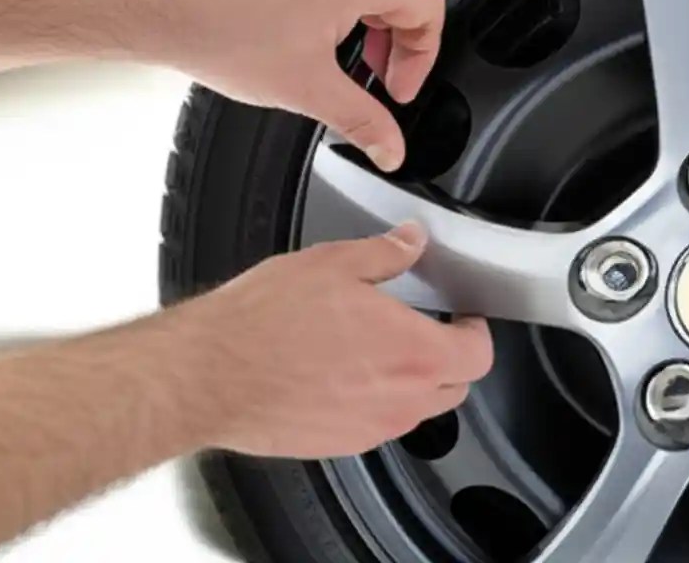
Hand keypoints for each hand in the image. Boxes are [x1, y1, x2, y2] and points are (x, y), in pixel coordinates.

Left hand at [144, 0, 444, 171]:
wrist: (154, 3)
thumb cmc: (217, 35)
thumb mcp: (305, 89)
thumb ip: (362, 121)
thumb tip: (392, 148)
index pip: (424, 9)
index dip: (420, 55)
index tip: (392, 80)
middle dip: (375, 31)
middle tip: (351, 65)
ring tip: (304, 27)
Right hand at [179, 223, 492, 458]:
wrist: (210, 375)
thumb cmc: (263, 324)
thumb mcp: (333, 264)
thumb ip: (385, 254)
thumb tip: (409, 242)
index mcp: (414, 352)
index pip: (478, 354)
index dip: (476, 333)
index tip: (463, 319)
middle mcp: (401, 399)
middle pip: (455, 387)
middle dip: (448, 359)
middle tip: (424, 331)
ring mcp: (371, 429)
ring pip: (416, 410)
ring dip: (411, 383)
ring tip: (376, 351)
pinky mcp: (339, 446)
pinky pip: (376, 426)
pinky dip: (373, 403)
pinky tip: (340, 376)